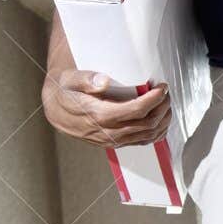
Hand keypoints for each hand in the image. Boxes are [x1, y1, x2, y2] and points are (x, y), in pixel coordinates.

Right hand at [42, 70, 170, 147]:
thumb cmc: (66, 91)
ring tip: (166, 104)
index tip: (162, 87)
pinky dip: (156, 133)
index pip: (136, 110)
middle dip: (162, 108)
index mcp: (100, 114)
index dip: (153, 99)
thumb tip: (104, 82)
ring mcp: (113, 140)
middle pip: (147, 123)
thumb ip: (87, 79)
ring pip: (147, 135)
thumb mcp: (70, 79)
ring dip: (162, 120)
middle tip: (165, 93)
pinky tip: (161, 120)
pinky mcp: (116, 144)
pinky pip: (142, 142)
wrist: (56, 111)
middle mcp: (109, 132)